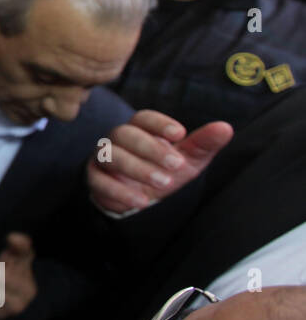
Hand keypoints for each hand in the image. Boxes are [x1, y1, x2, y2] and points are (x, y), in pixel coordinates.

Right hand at [88, 110, 233, 213]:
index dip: (159, 123)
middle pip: (124, 133)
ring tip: (162, 184)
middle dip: (150, 148)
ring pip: (111, 155)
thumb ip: (204, 143)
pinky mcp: (94, 178)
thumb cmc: (165, 171)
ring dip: (136, 168)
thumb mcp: (188, 159)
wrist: (141, 198)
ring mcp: (103, 158)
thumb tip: (225, 128)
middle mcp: (118, 139)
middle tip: (176, 164)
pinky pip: (99, 181)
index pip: (143, 117)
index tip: (180, 134)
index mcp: (140, 129)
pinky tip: (141, 201)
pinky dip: (119, 191)